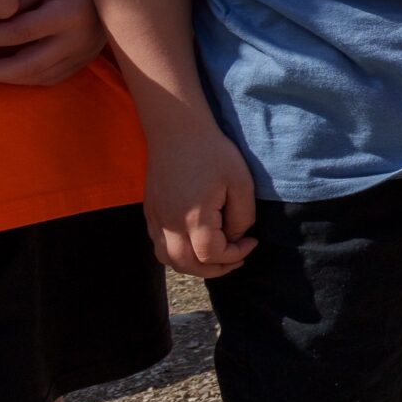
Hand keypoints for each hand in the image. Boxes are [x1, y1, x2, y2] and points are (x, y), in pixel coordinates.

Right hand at [146, 122, 257, 275]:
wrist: (176, 131)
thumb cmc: (212, 152)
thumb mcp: (240, 182)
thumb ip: (242, 216)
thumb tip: (236, 237)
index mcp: (193, 217)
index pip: (212, 255)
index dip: (236, 255)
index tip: (252, 241)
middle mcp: (169, 223)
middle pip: (188, 265)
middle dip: (216, 269)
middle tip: (237, 258)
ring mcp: (155, 219)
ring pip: (169, 260)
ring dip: (194, 266)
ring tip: (217, 255)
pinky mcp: (150, 213)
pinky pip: (160, 246)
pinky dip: (178, 254)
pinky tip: (197, 242)